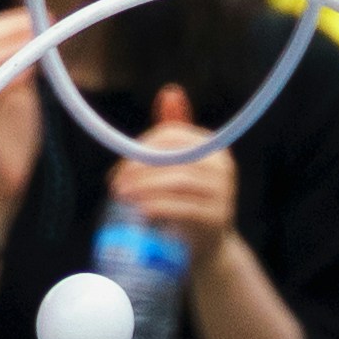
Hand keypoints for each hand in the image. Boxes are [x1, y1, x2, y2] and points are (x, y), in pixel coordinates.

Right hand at [0, 9, 44, 255]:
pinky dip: (5, 83)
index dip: (14, 20)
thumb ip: (25, 73)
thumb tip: (43, 41)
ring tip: (39, 41)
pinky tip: (27, 76)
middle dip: (15, 28)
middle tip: (47, 23)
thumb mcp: (21, 99)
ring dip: (13, 49)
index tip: (45, 15)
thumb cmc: (9, 146)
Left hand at [107, 77, 241, 257]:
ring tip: (121, 196)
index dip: (140, 148)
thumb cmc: (188, 200)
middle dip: (137, 168)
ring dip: (143, 187)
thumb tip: (170, 90)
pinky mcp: (217, 218)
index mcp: (213, 147)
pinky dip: (159, 206)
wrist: (209, 248)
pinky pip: (184, 207)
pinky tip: (141, 210)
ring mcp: (224, 192)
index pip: (171, 135)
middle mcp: (223, 165)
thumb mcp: (181, 164)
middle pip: (172, 156)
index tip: (118, 168)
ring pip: (177, 181)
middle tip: (114, 184)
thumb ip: (173, 131)